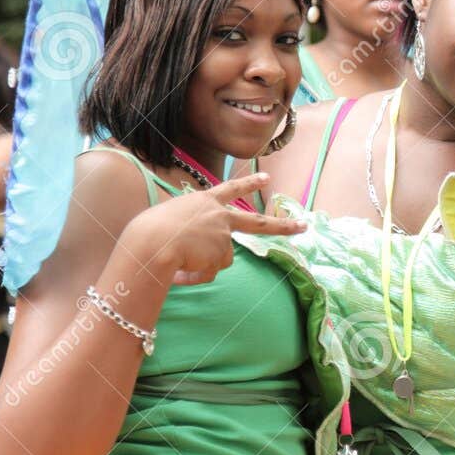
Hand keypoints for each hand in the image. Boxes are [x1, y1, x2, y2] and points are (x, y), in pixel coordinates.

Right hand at [119, 173, 306, 285]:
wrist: (153, 241)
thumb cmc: (150, 229)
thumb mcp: (169, 218)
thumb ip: (187, 226)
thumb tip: (193, 248)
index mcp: (204, 202)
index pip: (230, 189)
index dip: (249, 184)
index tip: (267, 179)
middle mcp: (220, 215)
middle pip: (258, 223)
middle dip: (283, 225)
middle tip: (304, 226)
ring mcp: (224, 235)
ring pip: (219, 259)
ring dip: (201, 264)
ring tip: (179, 260)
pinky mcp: (223, 254)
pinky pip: (210, 272)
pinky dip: (196, 275)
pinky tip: (182, 270)